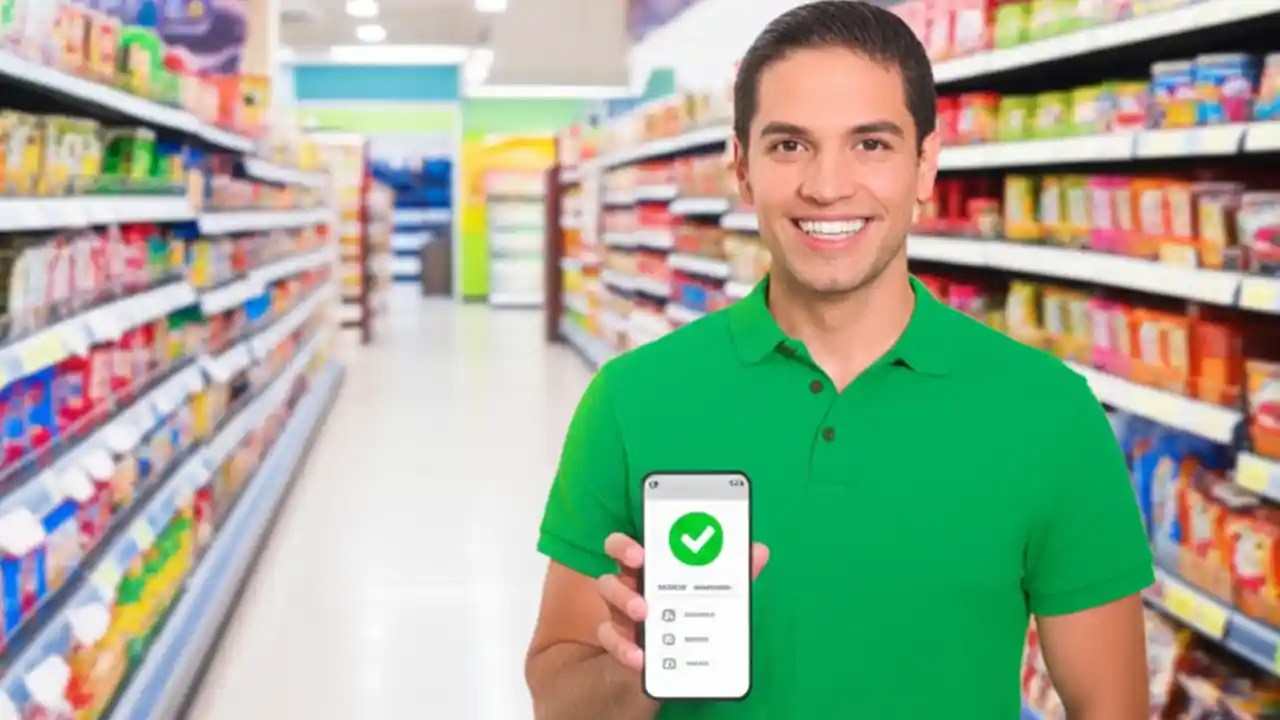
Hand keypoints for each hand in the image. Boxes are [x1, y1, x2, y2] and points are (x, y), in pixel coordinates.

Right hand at [595, 532, 769, 671]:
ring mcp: (621, 616)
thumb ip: (733, 575)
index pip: (624, 548)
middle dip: (622, 581)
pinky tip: (642, 658)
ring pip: (608, 605)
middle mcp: (629, 588)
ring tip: (645, 616)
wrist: (673, 661)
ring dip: (624, 605)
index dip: (625, 546)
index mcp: (648, 570)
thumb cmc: (690, 613)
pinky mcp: (621, 643)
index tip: (641, 553)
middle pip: (609, 574)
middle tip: (642, 588)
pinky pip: (612, 642)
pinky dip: (624, 649)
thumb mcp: (713, 594)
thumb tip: (760, 551)